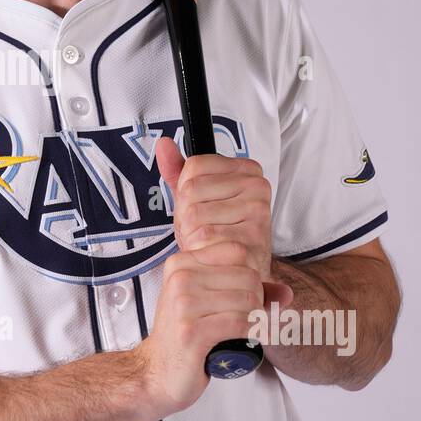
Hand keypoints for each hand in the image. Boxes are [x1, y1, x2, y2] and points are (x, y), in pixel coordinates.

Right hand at [136, 239, 267, 415]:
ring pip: (248, 299)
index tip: (245, 296)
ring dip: (255, 319)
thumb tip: (287, 293)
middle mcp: (180, 277)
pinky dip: (252, 333)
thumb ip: (248, 291)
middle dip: (257, 300)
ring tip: (244, 330)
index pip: (237, 251)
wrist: (157, 373)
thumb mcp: (211, 303)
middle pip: (248, 276)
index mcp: (181, 263)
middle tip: (245, 319)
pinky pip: (240, 323)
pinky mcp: (191, 331)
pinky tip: (246, 340)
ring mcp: (183, 304)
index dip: (252, 274)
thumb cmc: (186, 335)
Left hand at [155, 135, 292, 312]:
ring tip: (207, 244)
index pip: (193, 167)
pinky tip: (210, 255)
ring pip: (193, 214)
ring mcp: (257, 213)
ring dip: (190, 235)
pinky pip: (202, 236)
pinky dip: (198, 249)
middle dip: (186, 215)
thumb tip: (163, 143)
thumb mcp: (198, 200)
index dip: (186, 192)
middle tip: (203, 231)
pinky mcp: (251, 239)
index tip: (203, 207)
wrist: (237, 276)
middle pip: (190, 190)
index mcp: (249, 171)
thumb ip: (179, 171)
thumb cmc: (219, 235)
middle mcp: (257, 187)